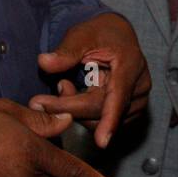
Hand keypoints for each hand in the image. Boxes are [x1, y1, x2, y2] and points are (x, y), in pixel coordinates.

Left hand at [28, 13, 150, 148]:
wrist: (116, 36)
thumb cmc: (99, 34)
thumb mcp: (81, 34)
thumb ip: (65, 51)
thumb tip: (44, 62)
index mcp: (131, 64)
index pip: (119, 96)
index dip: (109, 119)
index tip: (101, 142)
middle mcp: (139, 86)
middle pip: (102, 110)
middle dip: (68, 108)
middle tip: (38, 102)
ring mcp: (137, 101)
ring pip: (100, 120)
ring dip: (75, 110)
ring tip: (62, 85)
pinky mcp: (130, 112)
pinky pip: (102, 121)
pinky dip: (83, 113)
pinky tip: (74, 94)